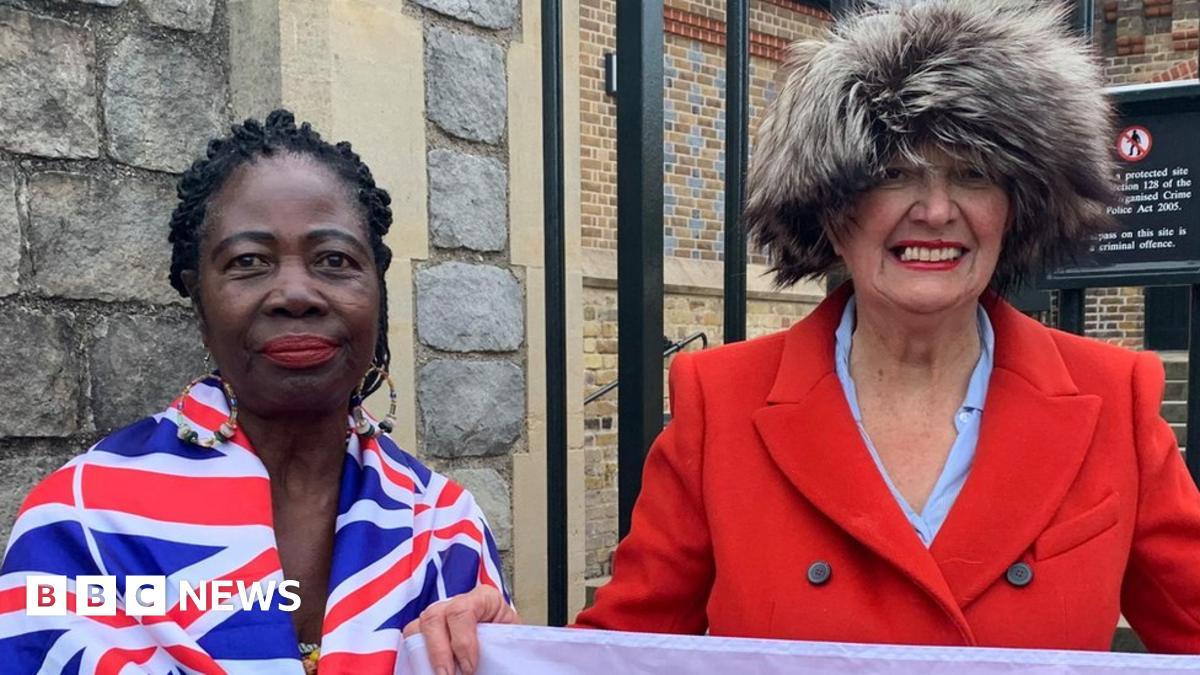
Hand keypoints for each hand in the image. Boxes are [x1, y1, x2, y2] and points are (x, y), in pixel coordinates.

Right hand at [403, 585, 519, 674]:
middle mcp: (456, 602)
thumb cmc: (507, 640)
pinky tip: (427, 669)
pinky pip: (411, 639)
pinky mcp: (426, 630)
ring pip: (417, 626)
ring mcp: (438, 614)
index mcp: (483, 598)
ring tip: (436, 673)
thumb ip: (500, 648)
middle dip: (439, 651)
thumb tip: (487, 668)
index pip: (463, 610)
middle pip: (434, 617)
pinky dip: (416, 657)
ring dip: (423, 654)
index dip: (463, 641)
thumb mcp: (510, 639)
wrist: (506, 640)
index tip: (469, 667)